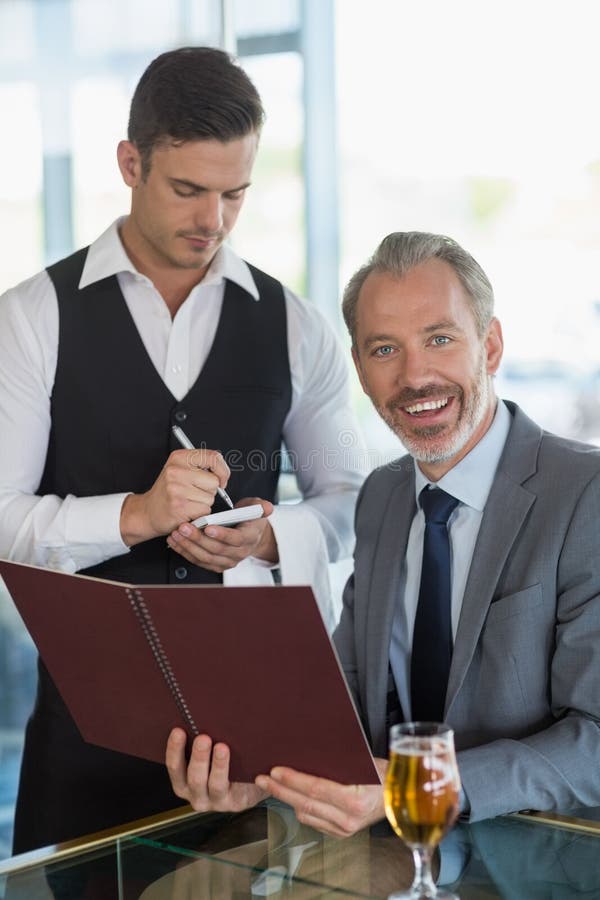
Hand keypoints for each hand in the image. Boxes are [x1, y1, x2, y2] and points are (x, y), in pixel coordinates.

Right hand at [120, 448, 230, 545]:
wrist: (148, 511)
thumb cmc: (168, 491)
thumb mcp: (180, 469)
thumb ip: (201, 466)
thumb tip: (224, 474)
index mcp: (179, 457)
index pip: (213, 457)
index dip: (223, 470)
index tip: (222, 479)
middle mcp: (176, 470)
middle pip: (214, 481)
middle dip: (210, 490)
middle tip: (194, 493)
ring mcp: (176, 488)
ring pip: (210, 497)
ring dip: (203, 503)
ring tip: (188, 501)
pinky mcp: (179, 506)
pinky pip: (204, 510)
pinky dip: (199, 513)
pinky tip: (186, 511)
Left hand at [166, 497, 276, 572]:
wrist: (249, 536)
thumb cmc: (249, 520)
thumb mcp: (257, 510)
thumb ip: (260, 507)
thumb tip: (266, 507)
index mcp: (249, 539)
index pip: (236, 540)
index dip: (222, 534)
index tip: (208, 527)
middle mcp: (238, 554)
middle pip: (216, 549)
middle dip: (198, 538)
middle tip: (183, 527)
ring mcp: (226, 561)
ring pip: (205, 557)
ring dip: (188, 546)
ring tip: (176, 534)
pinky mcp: (215, 565)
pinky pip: (198, 561)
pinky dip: (185, 552)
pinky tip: (175, 542)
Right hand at [166, 729, 267, 812]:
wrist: (250, 783)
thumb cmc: (223, 764)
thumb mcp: (206, 756)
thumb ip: (199, 741)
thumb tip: (197, 712)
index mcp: (183, 783)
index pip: (174, 767)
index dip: (174, 749)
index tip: (178, 730)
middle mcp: (197, 795)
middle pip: (194, 778)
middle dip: (198, 757)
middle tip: (203, 737)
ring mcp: (216, 802)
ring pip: (216, 785)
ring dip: (218, 765)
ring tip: (222, 747)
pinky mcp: (236, 803)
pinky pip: (237, 790)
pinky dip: (238, 775)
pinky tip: (242, 760)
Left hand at [254, 758, 387, 837]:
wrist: (399, 799)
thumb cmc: (384, 775)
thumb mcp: (365, 762)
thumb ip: (339, 761)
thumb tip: (308, 749)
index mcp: (355, 801)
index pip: (316, 789)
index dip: (293, 780)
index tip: (275, 771)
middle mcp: (348, 820)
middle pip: (305, 804)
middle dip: (280, 790)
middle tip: (262, 778)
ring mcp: (344, 830)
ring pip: (306, 815)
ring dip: (286, 800)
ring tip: (271, 785)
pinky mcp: (341, 834)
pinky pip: (313, 821)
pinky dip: (300, 808)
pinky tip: (291, 797)